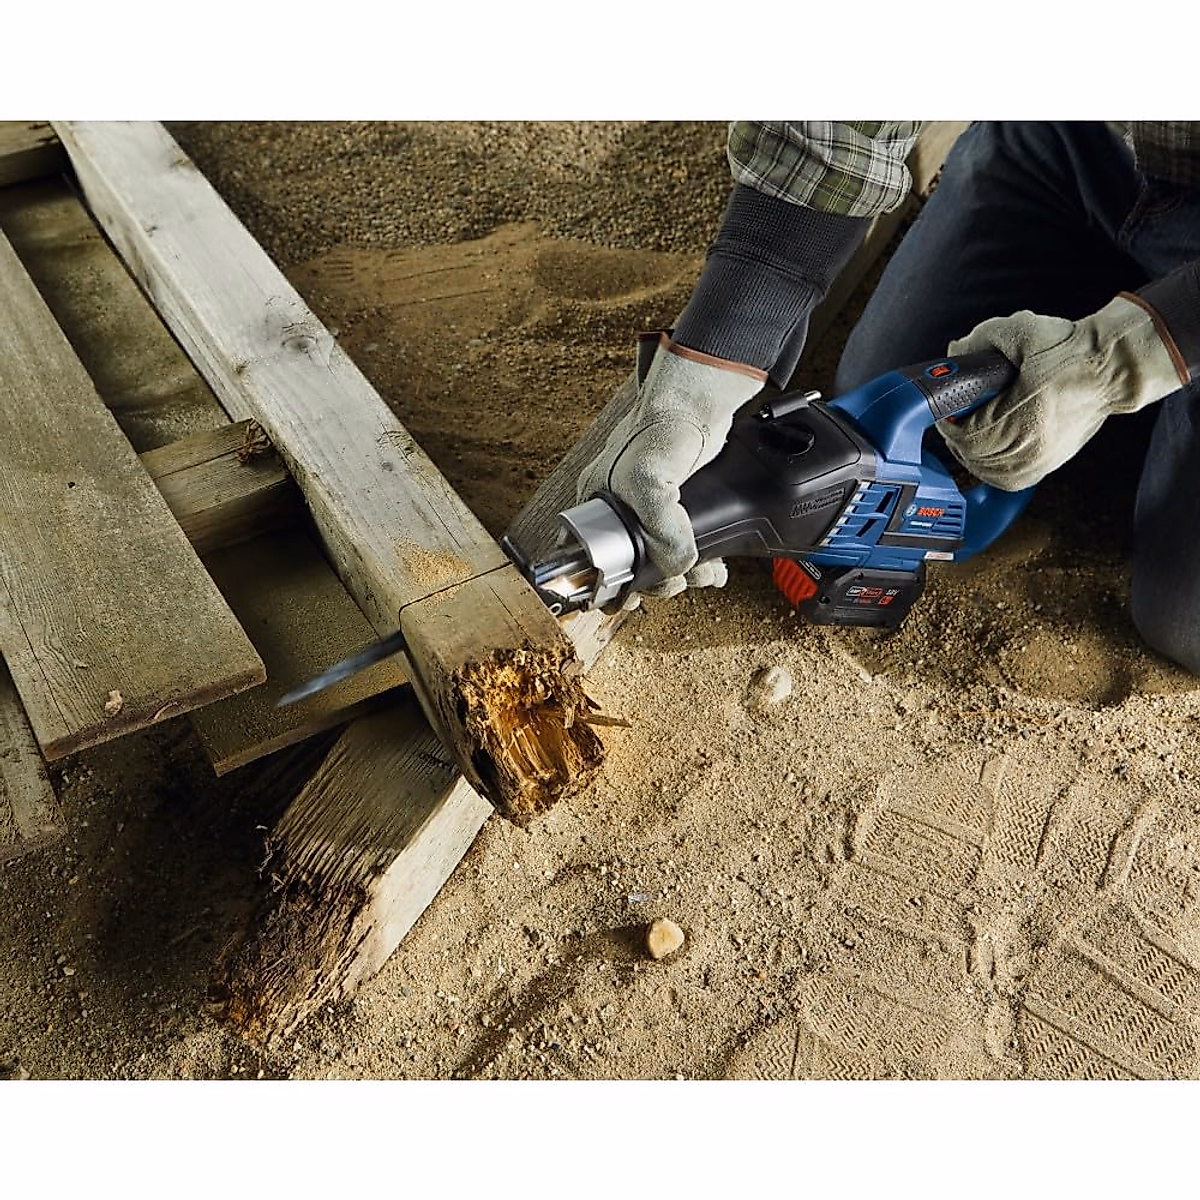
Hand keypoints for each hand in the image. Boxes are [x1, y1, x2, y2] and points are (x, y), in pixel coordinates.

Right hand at [576, 334, 765, 596]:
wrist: (699, 401)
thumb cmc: (658, 429)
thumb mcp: (648, 482)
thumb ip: (659, 528)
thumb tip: (677, 565)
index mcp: (597, 503)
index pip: (590, 557)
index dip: (606, 583)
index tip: (625, 599)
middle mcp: (621, 509)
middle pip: (632, 565)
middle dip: (657, 581)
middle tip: (677, 584)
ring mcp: (653, 510)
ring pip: (662, 560)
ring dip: (683, 575)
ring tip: (704, 576)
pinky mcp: (683, 508)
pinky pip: (686, 547)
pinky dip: (700, 562)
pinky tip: (713, 567)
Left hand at [937, 294, 1186, 491]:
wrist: (1109, 368)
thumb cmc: (1071, 350)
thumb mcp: (1021, 330)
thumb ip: (979, 340)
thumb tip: (954, 355)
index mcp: (1025, 412)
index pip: (966, 435)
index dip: (949, 423)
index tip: (949, 410)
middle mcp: (1033, 443)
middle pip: (972, 455)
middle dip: (957, 435)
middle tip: (957, 417)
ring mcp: (1040, 459)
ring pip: (985, 471)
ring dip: (970, 452)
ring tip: (971, 430)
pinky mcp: (1047, 466)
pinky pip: (1004, 480)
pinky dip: (988, 467)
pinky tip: (987, 448)